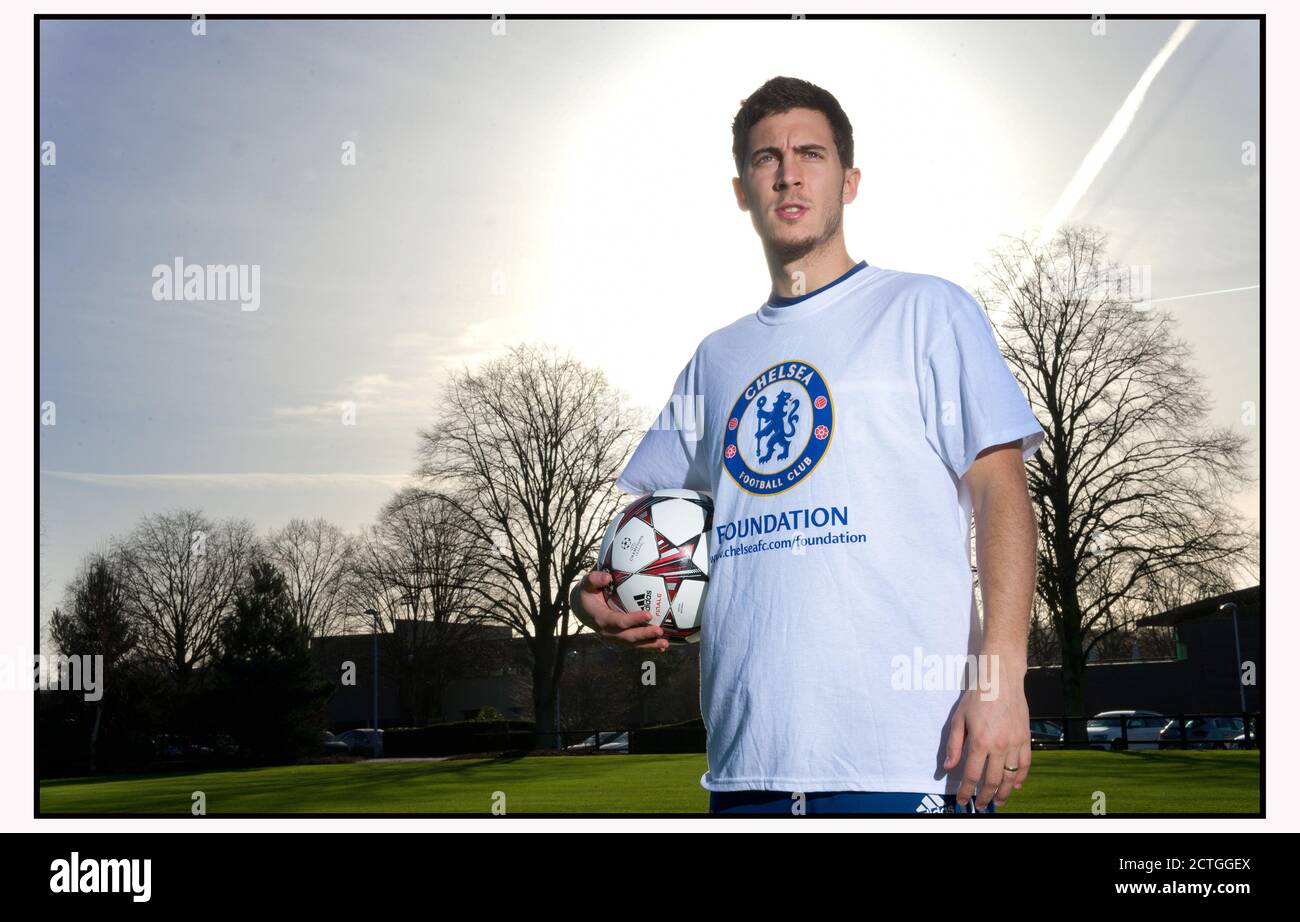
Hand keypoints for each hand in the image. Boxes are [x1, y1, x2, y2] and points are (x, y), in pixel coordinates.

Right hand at [571, 570, 668, 652]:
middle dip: (644, 635)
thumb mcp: (586, 584)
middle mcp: (607, 632)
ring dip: (649, 645)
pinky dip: (647, 646)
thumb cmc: (587, 593)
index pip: (618, 621)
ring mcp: (613, 638)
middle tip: (660, 631)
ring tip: (665, 644)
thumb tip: (608, 577)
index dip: (633, 620)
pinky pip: (634, 644)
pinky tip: (661, 647)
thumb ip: (594, 579)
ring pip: (632, 644)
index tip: (648, 614)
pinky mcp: (619, 639)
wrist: (582, 608)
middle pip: (627, 637)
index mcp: (600, 618)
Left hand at [942, 661, 1031, 810]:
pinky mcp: (1026, 737)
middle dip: (985, 797)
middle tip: (981, 806)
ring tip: (998, 802)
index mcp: (980, 741)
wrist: (1001, 678)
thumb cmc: (977, 695)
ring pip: (1011, 776)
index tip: (963, 801)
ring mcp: (1015, 742)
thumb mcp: (958, 718)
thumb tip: (948, 766)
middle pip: (992, 780)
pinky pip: (1025, 763)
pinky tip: (1015, 785)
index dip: (966, 791)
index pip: (971, 775)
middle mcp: (999, 746)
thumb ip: (954, 745)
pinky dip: (1021, 777)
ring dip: (1004, 793)